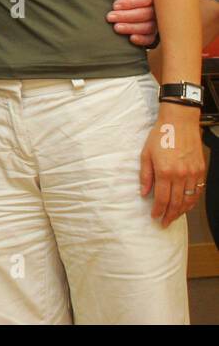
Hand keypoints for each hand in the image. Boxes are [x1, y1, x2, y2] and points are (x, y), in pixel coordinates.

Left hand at [108, 0, 156, 46]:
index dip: (130, 3)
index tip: (115, 5)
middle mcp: (158, 7)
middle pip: (146, 14)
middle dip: (127, 16)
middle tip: (110, 17)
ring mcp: (156, 20)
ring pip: (148, 27)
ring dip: (131, 28)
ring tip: (116, 27)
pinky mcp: (152, 31)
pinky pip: (151, 38)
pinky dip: (142, 40)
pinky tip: (131, 38)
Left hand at [139, 103, 204, 227]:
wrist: (179, 122)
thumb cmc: (160, 136)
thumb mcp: (146, 154)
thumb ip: (145, 175)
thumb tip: (144, 193)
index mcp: (165, 171)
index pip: (162, 198)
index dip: (158, 210)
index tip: (155, 217)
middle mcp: (181, 175)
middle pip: (176, 202)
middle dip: (170, 215)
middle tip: (164, 222)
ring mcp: (193, 173)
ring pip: (189, 199)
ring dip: (182, 211)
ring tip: (174, 217)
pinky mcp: (201, 170)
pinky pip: (198, 190)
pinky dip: (192, 200)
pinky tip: (187, 205)